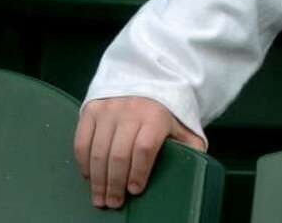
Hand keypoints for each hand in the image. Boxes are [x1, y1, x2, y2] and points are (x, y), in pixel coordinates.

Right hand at [74, 96, 205, 208]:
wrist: (145, 78)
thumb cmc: (164, 110)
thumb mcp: (181, 124)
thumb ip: (190, 144)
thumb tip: (199, 165)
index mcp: (155, 115)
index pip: (144, 148)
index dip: (138, 172)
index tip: (136, 190)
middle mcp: (130, 109)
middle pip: (118, 154)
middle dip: (114, 184)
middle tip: (114, 202)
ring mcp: (108, 108)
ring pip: (98, 151)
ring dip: (98, 180)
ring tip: (100, 198)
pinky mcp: (91, 109)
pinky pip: (82, 141)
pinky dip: (83, 163)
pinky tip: (90, 176)